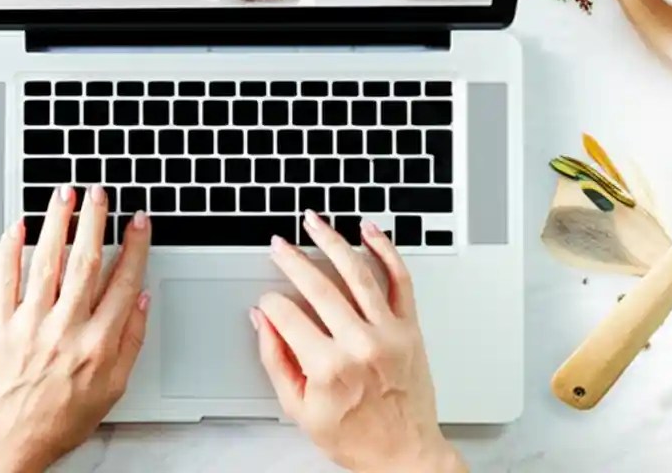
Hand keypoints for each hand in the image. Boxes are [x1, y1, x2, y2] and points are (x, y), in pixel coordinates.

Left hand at [0, 186, 151, 472]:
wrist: (9, 441)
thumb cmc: (60, 420)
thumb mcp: (113, 388)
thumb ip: (131, 341)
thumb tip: (140, 299)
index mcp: (99, 343)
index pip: (123, 281)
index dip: (134, 247)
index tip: (139, 222)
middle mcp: (66, 328)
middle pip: (85, 262)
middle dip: (95, 221)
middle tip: (100, 192)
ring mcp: (31, 324)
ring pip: (47, 262)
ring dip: (57, 223)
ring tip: (64, 194)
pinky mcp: (0, 326)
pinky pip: (5, 280)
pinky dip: (11, 251)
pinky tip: (17, 226)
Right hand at [253, 212, 466, 472]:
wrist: (405, 455)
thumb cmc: (355, 438)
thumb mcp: (299, 410)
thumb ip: (275, 360)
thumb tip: (262, 320)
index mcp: (328, 367)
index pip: (287, 315)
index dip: (270, 303)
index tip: (266, 300)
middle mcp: (359, 345)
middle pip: (318, 286)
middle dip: (292, 260)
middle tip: (279, 244)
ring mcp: (388, 333)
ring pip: (357, 273)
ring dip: (333, 241)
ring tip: (315, 222)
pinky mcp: (410, 328)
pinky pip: (400, 280)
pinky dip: (386, 251)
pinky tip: (369, 231)